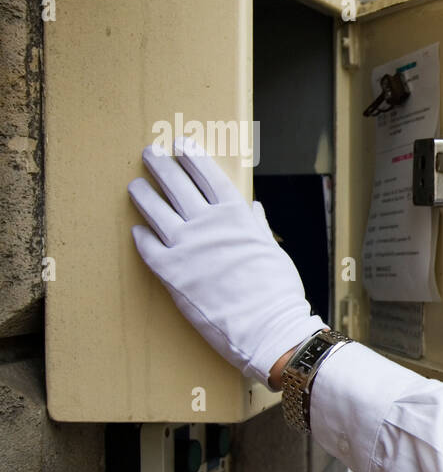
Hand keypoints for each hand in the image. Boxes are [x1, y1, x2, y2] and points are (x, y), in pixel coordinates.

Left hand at [128, 136, 326, 388]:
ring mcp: (185, 246)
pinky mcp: (169, 271)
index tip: (182, 144)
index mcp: (236, 215)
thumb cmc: (278, 291)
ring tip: (136, 186)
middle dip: (161, 165)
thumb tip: (254, 209)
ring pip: (154, 209)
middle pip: (177, 184)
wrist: (266, 327)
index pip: (209, 175)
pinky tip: (138, 229)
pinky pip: (147, 246)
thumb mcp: (272, 251)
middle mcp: (207, 223)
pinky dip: (141, 235)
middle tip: (150, 153)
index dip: (193, 157)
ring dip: (143, 194)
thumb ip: (256, 227)